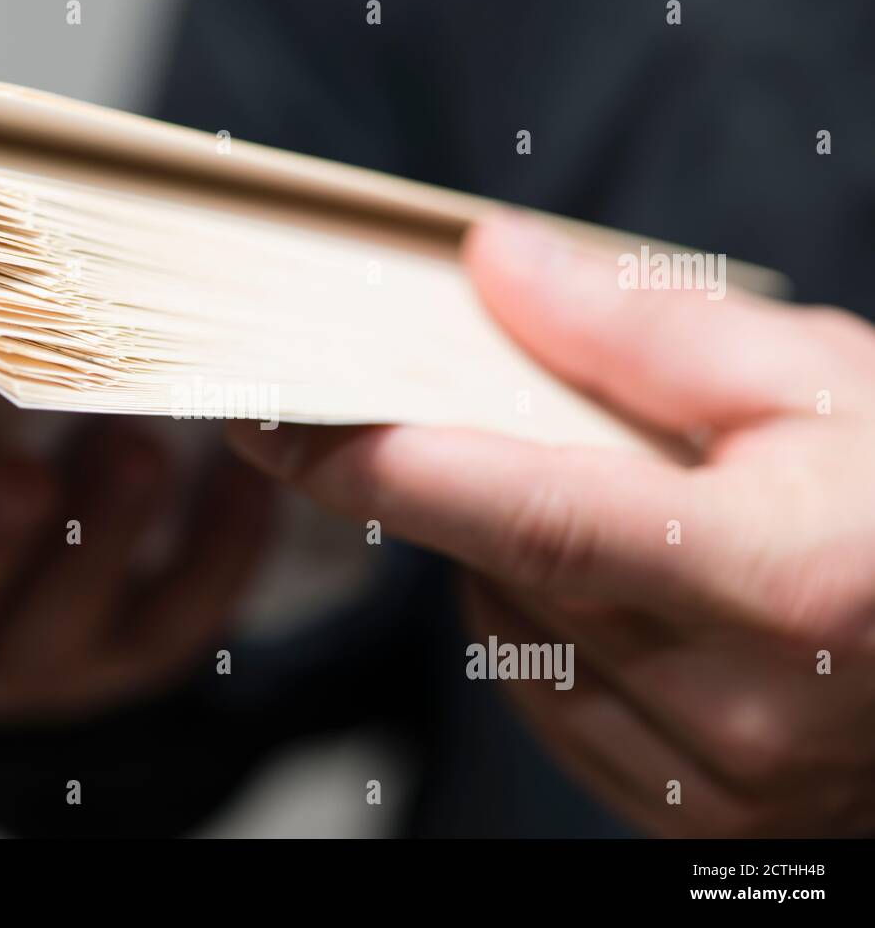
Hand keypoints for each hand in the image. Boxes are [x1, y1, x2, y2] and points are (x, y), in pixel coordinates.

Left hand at [228, 215, 874, 835]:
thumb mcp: (817, 382)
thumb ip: (640, 331)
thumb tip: (495, 266)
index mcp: (779, 580)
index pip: (521, 515)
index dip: (377, 466)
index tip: (269, 422)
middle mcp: (742, 710)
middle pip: (506, 572)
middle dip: (469, 487)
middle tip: (501, 422)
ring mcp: (718, 784)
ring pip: (517, 646)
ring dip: (520, 562)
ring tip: (631, 515)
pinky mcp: (698, 819)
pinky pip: (555, 711)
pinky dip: (551, 636)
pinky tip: (627, 595)